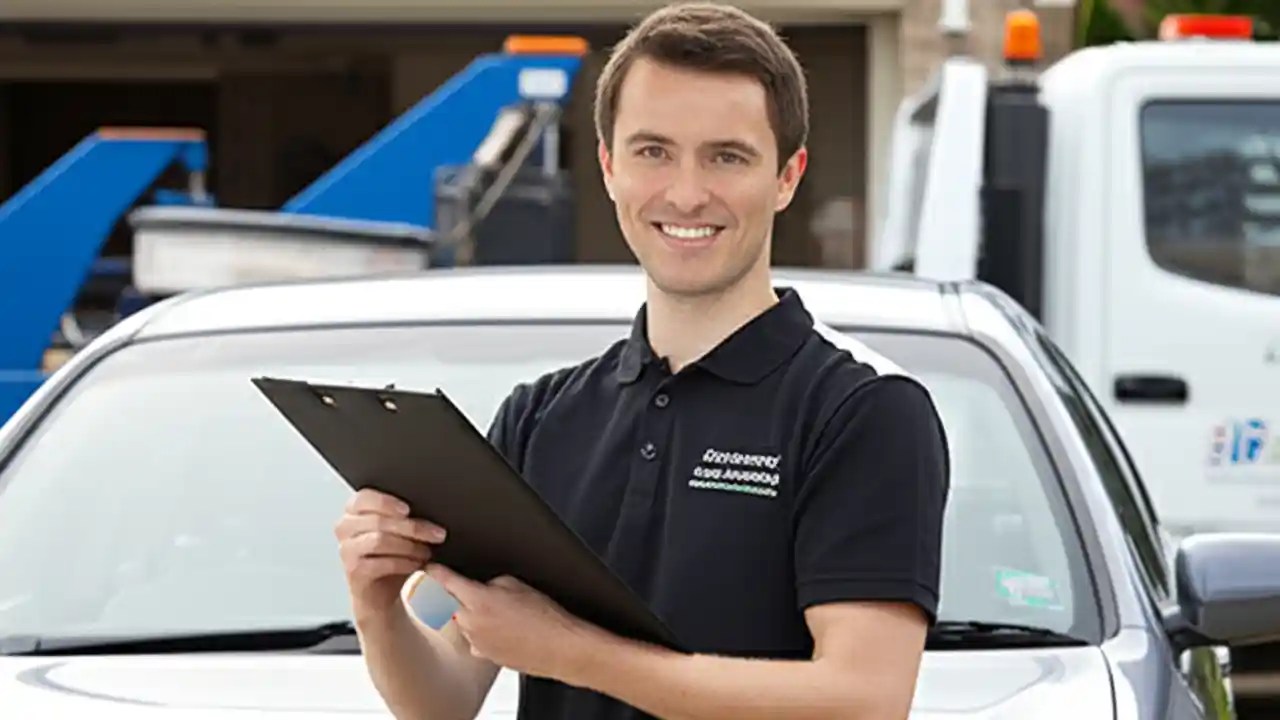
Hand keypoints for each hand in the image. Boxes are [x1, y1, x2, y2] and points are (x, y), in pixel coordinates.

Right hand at [335, 488, 447, 621]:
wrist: (381, 592)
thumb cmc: (392, 554)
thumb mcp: (398, 530)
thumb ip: (403, 516)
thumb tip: (430, 509)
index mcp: (354, 510)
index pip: (364, 498)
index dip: (386, 502)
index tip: (408, 510)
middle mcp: (345, 527)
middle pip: (379, 521)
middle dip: (413, 527)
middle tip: (437, 534)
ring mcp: (347, 550)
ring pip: (380, 541)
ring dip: (409, 546)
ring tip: (427, 551)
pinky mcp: (354, 571)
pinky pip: (382, 563)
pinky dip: (404, 563)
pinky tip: (417, 564)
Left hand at [427, 563, 601, 681]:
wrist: (559, 648)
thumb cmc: (544, 617)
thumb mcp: (516, 584)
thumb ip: (491, 582)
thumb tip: (482, 586)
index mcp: (477, 600)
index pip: (445, 581)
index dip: (436, 571)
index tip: (431, 567)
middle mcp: (470, 623)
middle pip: (446, 604)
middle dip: (451, 595)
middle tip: (464, 588)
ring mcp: (475, 642)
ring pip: (461, 622)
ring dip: (468, 614)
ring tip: (497, 613)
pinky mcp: (484, 656)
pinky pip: (474, 639)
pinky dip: (481, 633)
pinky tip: (502, 630)